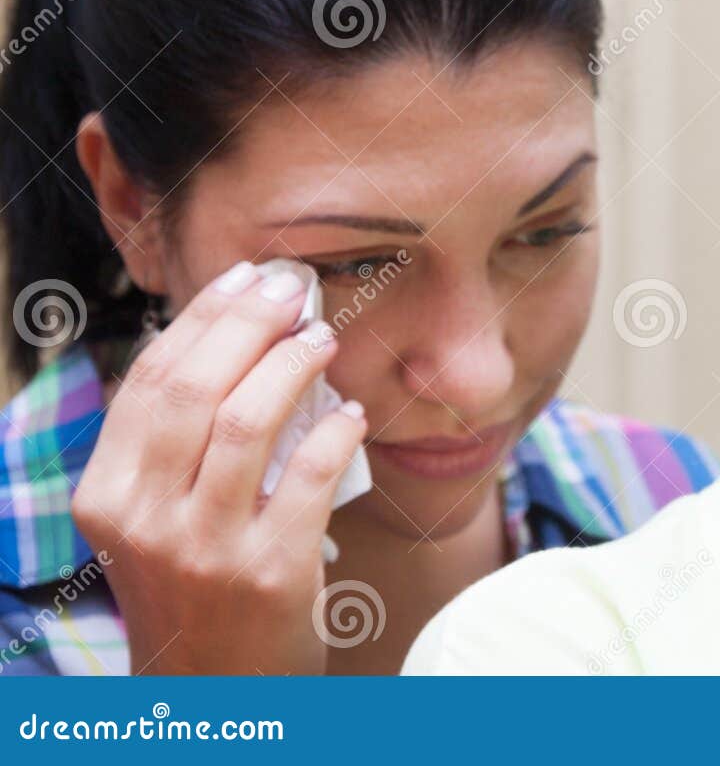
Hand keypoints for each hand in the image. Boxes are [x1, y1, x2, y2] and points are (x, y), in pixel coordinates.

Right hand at [71, 260, 366, 674]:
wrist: (217, 698)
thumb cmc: (196, 593)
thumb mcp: (156, 522)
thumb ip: (177, 447)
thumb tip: (231, 342)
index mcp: (108, 497)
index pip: (150, 382)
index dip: (202, 320)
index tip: (245, 280)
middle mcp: (145, 520)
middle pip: (195, 389)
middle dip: (247, 324)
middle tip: (291, 290)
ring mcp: (205, 549)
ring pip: (248, 422)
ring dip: (293, 365)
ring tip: (323, 339)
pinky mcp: (269, 573)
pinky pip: (309, 477)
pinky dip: (336, 434)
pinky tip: (352, 414)